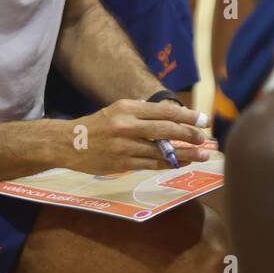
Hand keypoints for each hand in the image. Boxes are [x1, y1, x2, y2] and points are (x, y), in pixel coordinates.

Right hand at [70, 98, 209, 174]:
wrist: (68, 143)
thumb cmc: (97, 126)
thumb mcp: (117, 110)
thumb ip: (142, 114)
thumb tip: (173, 119)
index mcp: (127, 108)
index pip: (163, 111)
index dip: (186, 116)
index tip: (203, 120)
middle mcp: (126, 125)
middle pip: (166, 130)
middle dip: (189, 134)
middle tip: (205, 138)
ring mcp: (124, 146)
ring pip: (161, 151)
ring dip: (185, 154)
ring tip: (202, 154)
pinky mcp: (122, 163)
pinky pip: (151, 164)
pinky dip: (168, 164)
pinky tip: (181, 163)